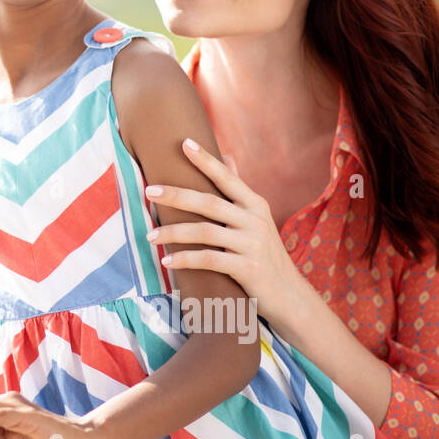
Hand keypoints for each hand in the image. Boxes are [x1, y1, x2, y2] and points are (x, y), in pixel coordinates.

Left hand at [142, 138, 311, 325]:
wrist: (289, 295)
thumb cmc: (265, 253)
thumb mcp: (257, 218)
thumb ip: (239, 189)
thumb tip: (228, 155)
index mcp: (255, 204)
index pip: (226, 177)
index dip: (206, 160)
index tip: (184, 143)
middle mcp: (255, 220)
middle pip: (209, 202)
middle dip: (177, 195)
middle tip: (149, 190)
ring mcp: (252, 244)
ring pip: (205, 232)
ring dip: (174, 232)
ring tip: (150, 235)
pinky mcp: (248, 269)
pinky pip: (209, 260)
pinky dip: (186, 259)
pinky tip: (167, 261)